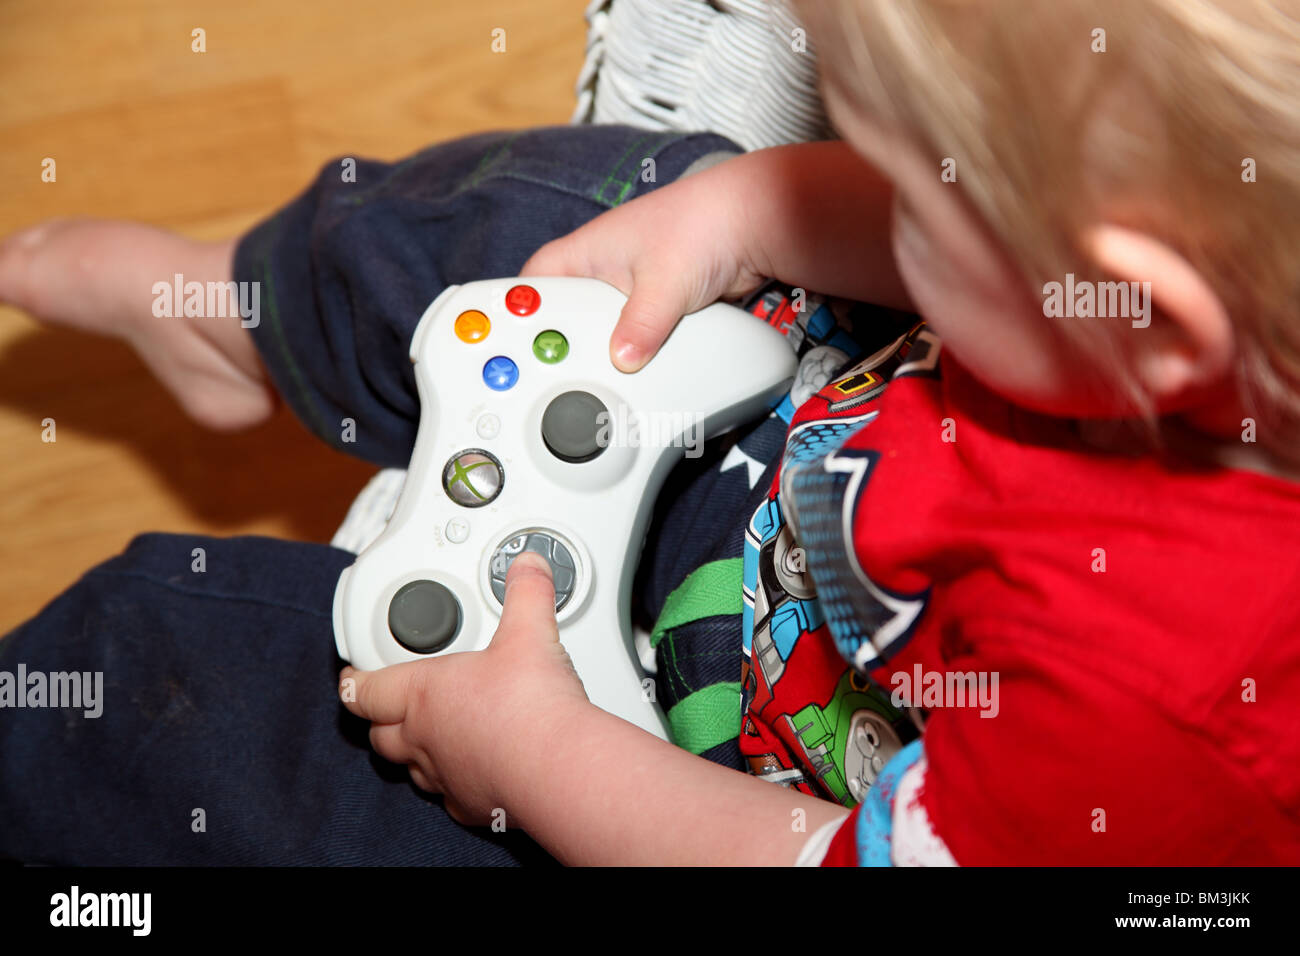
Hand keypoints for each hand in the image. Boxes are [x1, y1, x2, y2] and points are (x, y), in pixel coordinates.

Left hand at [340, 553, 590, 825]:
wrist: (556, 767)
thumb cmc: (530, 706)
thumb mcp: (530, 633)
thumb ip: (527, 593)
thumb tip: (528, 565)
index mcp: (423, 694)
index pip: (367, 690)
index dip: (355, 682)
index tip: (351, 676)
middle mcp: (425, 739)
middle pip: (381, 735)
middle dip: (381, 720)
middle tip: (390, 704)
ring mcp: (446, 776)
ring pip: (412, 768)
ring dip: (416, 752)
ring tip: (434, 735)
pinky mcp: (473, 806)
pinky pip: (451, 796)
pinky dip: (456, 781)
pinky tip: (475, 769)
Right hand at [521, 156, 768, 371]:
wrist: (755, 223)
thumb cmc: (704, 224)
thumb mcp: (664, 283)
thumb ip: (639, 326)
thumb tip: (621, 360)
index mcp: (586, 251)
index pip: (532, 284)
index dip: (518, 312)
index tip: (514, 345)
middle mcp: (602, 270)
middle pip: (565, 315)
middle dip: (565, 342)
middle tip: (562, 371)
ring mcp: (629, 290)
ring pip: (601, 330)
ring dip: (605, 350)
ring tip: (600, 375)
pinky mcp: (655, 308)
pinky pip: (634, 337)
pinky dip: (635, 352)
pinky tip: (637, 368)